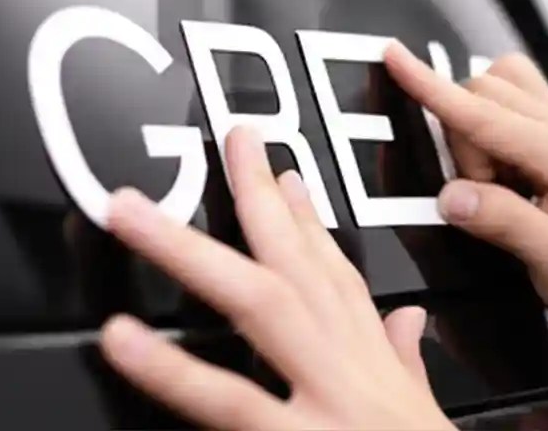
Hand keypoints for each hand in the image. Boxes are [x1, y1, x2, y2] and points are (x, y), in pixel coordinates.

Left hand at [98, 126, 453, 430]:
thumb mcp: (425, 415)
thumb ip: (406, 365)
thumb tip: (404, 323)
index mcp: (373, 365)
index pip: (338, 273)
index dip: (307, 217)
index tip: (278, 170)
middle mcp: (352, 372)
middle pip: (297, 266)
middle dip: (255, 199)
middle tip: (222, 144)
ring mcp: (326, 405)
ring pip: (258, 308)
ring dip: (192, 254)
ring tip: (132, 215)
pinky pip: (226, 404)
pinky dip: (173, 370)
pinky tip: (123, 340)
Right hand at [383, 44, 547, 343]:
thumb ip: (500, 221)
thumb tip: (450, 195)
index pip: (481, 112)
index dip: (430, 87)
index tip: (395, 59)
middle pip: (484, 93)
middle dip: (461, 142)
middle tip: (481, 200)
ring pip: (499, 95)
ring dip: (477, 136)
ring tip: (498, 194)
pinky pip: (514, 115)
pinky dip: (492, 138)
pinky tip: (505, 183)